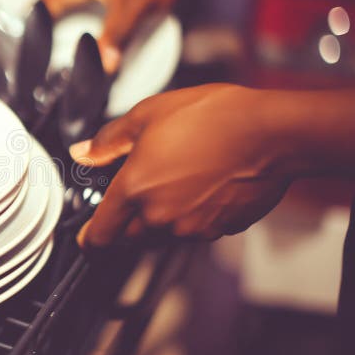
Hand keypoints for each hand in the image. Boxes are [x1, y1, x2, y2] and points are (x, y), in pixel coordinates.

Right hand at [42, 0, 199, 72]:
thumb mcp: (135, 9)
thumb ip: (116, 38)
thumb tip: (102, 65)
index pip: (43, 5)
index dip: (35, 30)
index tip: (33, 54)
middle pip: (49, 5)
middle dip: (44, 30)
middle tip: (40, 57)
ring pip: (63, 3)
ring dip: (58, 24)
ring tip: (53, 50)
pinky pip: (78, 2)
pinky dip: (74, 19)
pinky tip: (80, 35)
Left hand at [69, 84, 292, 247]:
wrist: (271, 134)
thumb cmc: (213, 118)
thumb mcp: (147, 115)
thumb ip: (109, 140)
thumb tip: (83, 152)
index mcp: (135, 190)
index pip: (99, 235)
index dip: (88, 239)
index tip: (86, 238)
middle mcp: (160, 217)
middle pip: (128, 237)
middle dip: (125, 221)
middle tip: (135, 192)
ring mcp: (191, 228)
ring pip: (161, 235)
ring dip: (158, 218)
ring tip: (174, 180)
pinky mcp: (218, 231)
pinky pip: (192, 231)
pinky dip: (188, 217)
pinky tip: (198, 187)